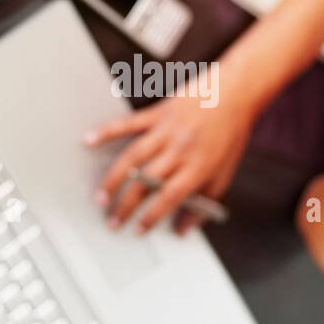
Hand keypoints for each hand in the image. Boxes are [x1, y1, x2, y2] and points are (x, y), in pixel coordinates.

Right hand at [83, 86, 254, 234]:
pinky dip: (106, 132)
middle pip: (145, 182)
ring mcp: (166, 130)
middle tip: (112, 221)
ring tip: (100, 198)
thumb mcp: (224, 174)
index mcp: (197, 167)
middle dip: (126, 205)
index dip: (150, 216)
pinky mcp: (157, 114)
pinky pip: (128, 124)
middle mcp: (179, 149)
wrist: (234, 93)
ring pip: (132, 158)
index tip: (137, 230)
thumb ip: (204, 204)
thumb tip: (183, 230)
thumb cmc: (229, 135)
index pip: (168, 197)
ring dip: (113, 179)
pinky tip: (89, 140)